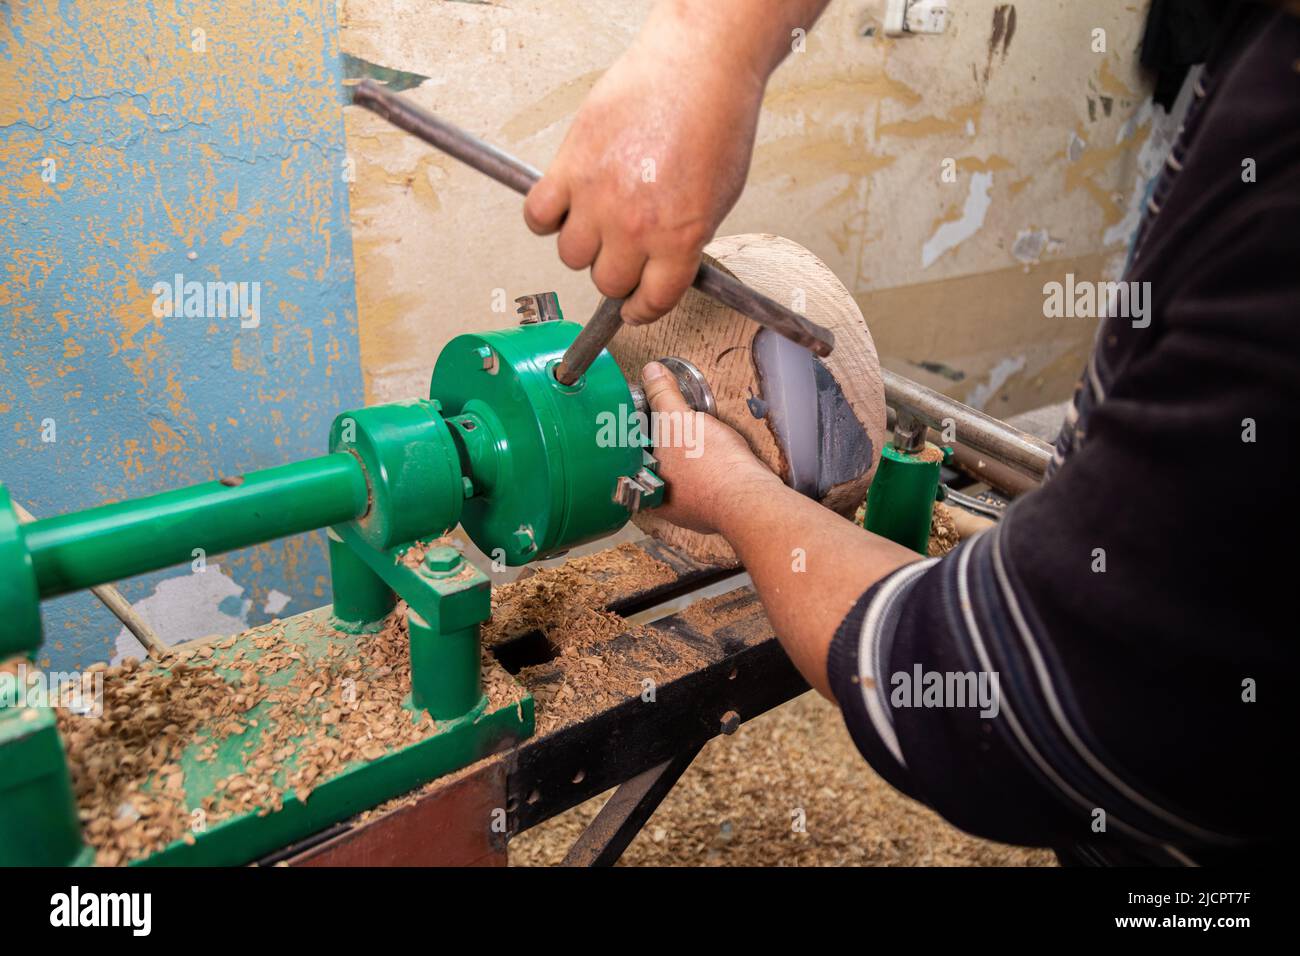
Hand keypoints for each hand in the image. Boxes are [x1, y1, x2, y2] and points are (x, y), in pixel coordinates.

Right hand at [523, 16, 764, 324]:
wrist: (698, 65)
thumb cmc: (715, 119)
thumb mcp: (719, 199)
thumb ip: (685, 239)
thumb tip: (663, 263)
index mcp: (679, 239)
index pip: (652, 302)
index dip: (643, 309)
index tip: (636, 308)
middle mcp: (636, 226)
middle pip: (607, 281)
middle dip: (616, 271)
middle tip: (621, 252)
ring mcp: (598, 198)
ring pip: (571, 254)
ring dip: (582, 245)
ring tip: (595, 222)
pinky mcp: (570, 167)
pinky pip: (538, 215)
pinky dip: (545, 217)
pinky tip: (561, 206)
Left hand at [640, 361, 778, 534]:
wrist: (749, 494)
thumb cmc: (709, 464)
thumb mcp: (678, 418)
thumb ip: (662, 394)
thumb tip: (651, 372)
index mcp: (644, 482)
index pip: (630, 456)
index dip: (637, 437)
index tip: (644, 423)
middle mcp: (662, 502)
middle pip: (655, 466)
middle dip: (661, 447)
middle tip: (667, 428)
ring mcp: (688, 510)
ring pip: (680, 478)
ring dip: (685, 461)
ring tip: (690, 440)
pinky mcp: (712, 510)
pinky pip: (704, 486)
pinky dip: (706, 472)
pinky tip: (711, 458)